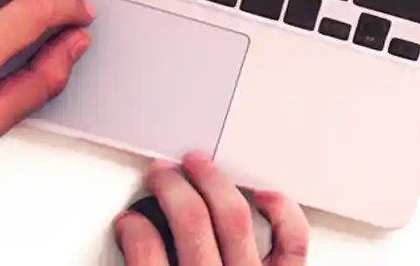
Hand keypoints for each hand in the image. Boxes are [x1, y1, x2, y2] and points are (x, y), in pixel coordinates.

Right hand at [115, 155, 309, 265]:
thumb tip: (136, 242)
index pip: (147, 255)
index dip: (133, 230)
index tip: (128, 219)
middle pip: (192, 221)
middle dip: (172, 187)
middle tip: (160, 172)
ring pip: (235, 218)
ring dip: (213, 183)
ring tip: (197, 164)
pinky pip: (291, 241)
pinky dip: (281, 212)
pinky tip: (263, 194)